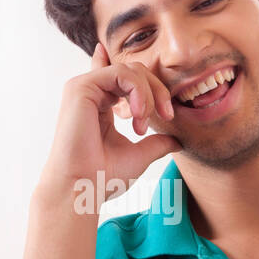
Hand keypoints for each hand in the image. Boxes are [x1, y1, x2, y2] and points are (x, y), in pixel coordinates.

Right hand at [37, 42, 181, 206]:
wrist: (81, 188)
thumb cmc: (103, 177)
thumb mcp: (138, 156)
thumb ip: (156, 143)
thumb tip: (177, 141)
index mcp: (101, 105)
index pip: (124, 78)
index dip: (148, 84)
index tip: (167, 113)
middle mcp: (91, 94)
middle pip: (135, 72)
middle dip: (158, 91)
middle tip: (167, 116)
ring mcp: (84, 88)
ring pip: (129, 70)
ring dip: (148, 93)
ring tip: (145, 123)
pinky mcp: (80, 87)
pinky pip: (120, 72)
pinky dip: (138, 89)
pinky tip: (139, 114)